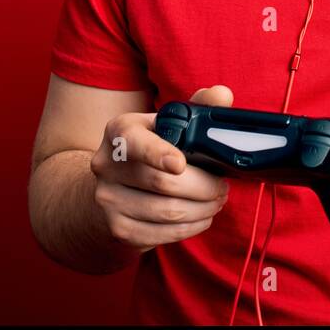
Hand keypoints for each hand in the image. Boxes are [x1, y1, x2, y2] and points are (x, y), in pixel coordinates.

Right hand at [90, 85, 235, 252]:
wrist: (113, 184)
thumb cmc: (153, 146)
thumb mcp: (168, 122)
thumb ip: (198, 106)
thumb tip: (223, 94)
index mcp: (120, 132)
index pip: (136, 143)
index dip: (158, 154)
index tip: (180, 164)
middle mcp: (106, 165)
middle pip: (163, 183)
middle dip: (204, 187)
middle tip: (223, 187)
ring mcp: (108, 200)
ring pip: (167, 212)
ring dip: (202, 209)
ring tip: (216, 201)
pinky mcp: (117, 229)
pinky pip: (162, 235)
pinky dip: (190, 228)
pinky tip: (202, 217)